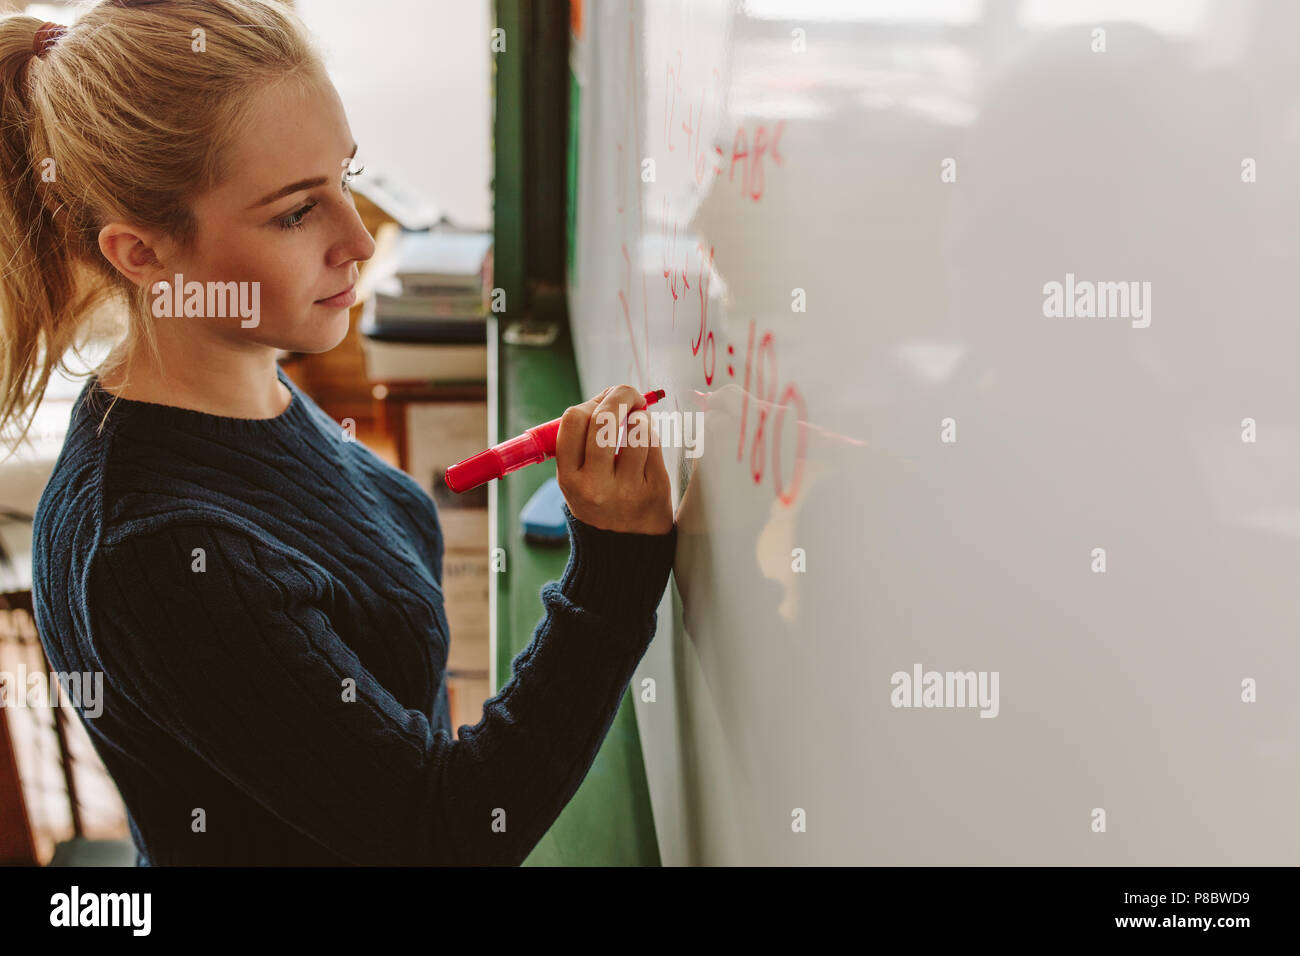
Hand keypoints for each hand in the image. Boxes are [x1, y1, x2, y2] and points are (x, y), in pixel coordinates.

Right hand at [555, 385, 673, 534]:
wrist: (625, 547)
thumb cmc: (600, 498)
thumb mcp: (576, 479)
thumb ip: (582, 441)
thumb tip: (608, 396)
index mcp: (569, 478)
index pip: (573, 421)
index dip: (591, 401)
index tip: (603, 399)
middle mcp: (595, 485)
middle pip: (604, 420)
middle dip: (619, 396)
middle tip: (628, 395)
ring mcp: (626, 489)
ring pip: (636, 430)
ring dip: (639, 416)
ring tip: (638, 422)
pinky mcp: (654, 489)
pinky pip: (655, 445)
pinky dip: (652, 434)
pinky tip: (647, 441)